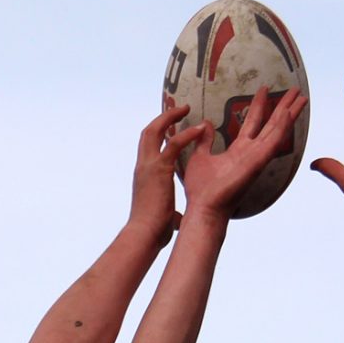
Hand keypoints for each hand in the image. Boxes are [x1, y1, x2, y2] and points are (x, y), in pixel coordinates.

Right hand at [130, 102, 189, 245]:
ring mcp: (148, 165)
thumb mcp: (163, 217)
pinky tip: (200, 128)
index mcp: (143, 174)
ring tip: (187, 108)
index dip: (158, 133)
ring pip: (155, 130)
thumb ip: (170, 213)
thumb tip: (178, 220)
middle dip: (163, 117)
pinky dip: (187, 134)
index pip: (147, 146)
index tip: (172, 125)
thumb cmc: (153, 231)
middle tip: (181, 108)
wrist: (144, 234)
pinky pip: (173, 144)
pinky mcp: (159, 169)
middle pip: (147, 131)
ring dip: (171, 117)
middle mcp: (143, 165)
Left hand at [180, 86, 307, 220]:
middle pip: (272, 124)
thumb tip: (206, 123)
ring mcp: (256, 157)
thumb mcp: (200, 156)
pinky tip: (288, 113)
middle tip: (295, 89)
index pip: (254, 122)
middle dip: (283, 106)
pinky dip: (282, 128)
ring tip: (301, 96)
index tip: (265, 88)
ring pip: (277, 130)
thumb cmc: (201, 188)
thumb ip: (205, 140)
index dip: (260, 105)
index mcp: (239, 150)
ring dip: (289, 113)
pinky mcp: (257, 163)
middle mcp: (251, 152)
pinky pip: (272, 143)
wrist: (203, 208)